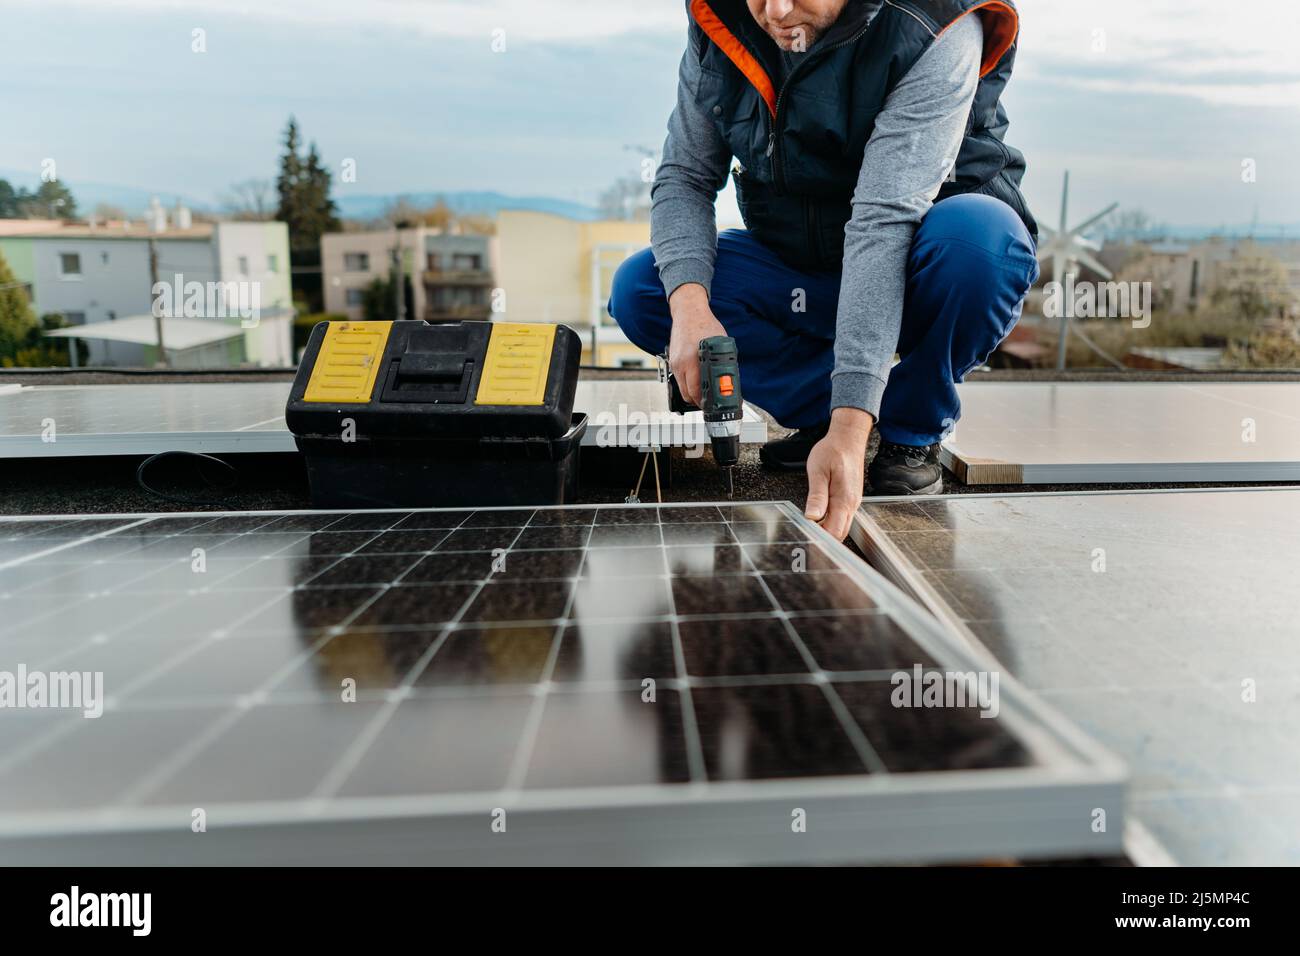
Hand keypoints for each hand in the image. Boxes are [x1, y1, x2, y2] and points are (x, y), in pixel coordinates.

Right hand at [667, 283, 726, 406]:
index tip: (712, 406)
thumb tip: (729, 379)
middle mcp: (681, 364)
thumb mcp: (720, 344)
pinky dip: (687, 382)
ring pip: (681, 388)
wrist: (688, 312)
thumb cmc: (705, 325)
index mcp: (693, 361)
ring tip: (703, 392)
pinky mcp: (672, 361)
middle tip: (708, 403)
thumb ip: (722, 362)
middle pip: (687, 394)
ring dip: (692, 392)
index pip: (696, 391)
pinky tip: (696, 379)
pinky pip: (679, 378)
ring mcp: (675, 363)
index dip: (704, 402)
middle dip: (698, 401)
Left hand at [804, 408, 872, 540]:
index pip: (834, 531)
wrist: (848, 438)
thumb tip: (812, 517)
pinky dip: (832, 523)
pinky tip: (820, 520)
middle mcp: (852, 503)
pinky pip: (844, 517)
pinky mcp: (851, 498)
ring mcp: (853, 501)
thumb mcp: (818, 471)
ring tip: (811, 532)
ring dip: (828, 532)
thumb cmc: (833, 451)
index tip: (807, 542)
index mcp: (843, 499)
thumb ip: (817, 496)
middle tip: (806, 541)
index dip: (821, 540)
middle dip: (825, 540)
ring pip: (843, 526)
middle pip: (840, 533)